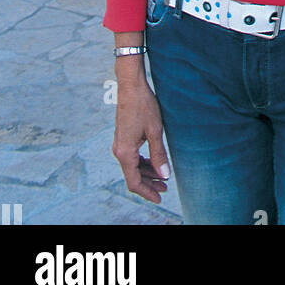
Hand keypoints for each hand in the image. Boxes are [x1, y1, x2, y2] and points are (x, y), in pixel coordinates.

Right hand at [112, 76, 170, 203]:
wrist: (131, 86)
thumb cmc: (143, 106)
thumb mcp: (155, 131)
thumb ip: (159, 154)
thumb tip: (165, 175)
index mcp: (125, 153)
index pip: (134, 182)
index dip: (147, 192)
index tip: (160, 198)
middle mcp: (119, 151)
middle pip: (133, 176)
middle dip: (149, 184)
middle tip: (166, 188)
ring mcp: (120, 144)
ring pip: (133, 166)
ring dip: (147, 173)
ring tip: (163, 176)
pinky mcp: (123, 138)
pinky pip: (132, 157)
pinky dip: (143, 162)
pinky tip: (154, 162)